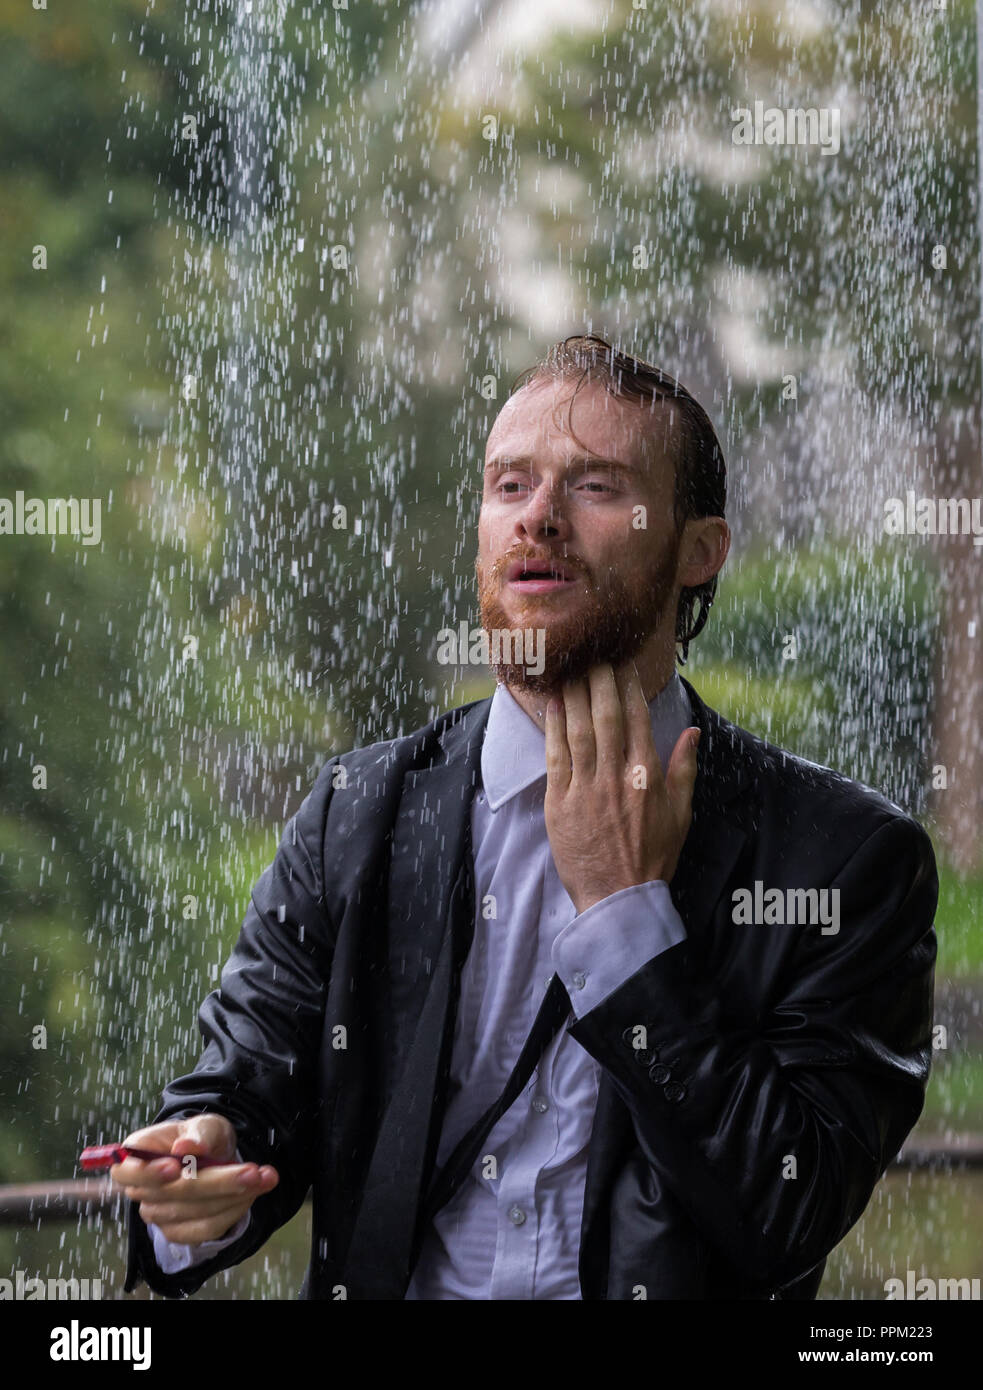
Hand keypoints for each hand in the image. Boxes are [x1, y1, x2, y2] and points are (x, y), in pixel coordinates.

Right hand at [109, 1113, 278, 1244]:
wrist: (212, 1157)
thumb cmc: (201, 1137)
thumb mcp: (205, 1124)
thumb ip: (198, 1134)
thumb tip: (184, 1150)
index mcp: (136, 1155)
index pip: (127, 1171)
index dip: (149, 1172)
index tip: (175, 1168)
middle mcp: (141, 1189)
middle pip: (175, 1193)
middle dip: (219, 1182)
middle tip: (254, 1171)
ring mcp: (157, 1214)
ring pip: (196, 1212)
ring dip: (235, 1196)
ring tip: (264, 1177)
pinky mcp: (179, 1232)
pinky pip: (207, 1228)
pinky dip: (234, 1211)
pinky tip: (253, 1193)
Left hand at [544, 662, 699, 913]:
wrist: (618, 898)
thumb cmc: (652, 857)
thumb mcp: (680, 813)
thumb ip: (684, 769)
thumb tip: (691, 732)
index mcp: (648, 775)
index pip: (636, 718)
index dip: (627, 685)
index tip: (620, 661)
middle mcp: (616, 776)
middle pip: (606, 715)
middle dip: (598, 679)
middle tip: (591, 652)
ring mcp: (586, 788)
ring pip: (579, 730)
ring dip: (575, 695)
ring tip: (569, 667)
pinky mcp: (560, 802)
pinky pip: (555, 756)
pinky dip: (553, 728)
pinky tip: (552, 705)